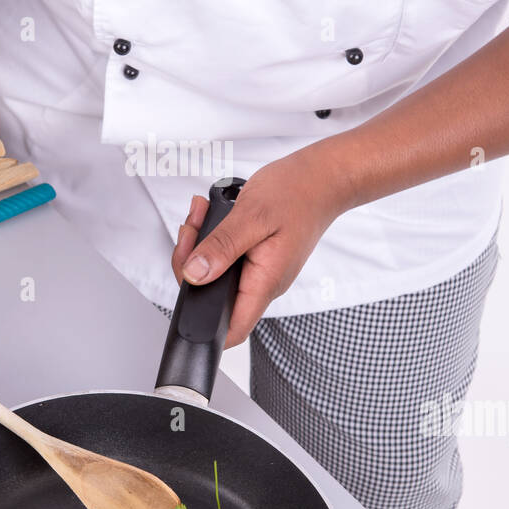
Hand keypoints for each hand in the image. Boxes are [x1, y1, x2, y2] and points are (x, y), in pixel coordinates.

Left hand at [170, 143, 351, 345]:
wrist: (323, 178)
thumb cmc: (299, 193)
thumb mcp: (253, 216)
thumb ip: (222, 247)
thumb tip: (194, 274)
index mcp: (266, 282)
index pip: (232, 330)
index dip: (204, 326)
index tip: (186, 292)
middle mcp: (264, 282)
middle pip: (215, 297)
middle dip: (191, 263)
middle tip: (191, 230)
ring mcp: (262, 270)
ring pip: (217, 272)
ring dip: (201, 245)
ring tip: (201, 214)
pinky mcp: (258, 256)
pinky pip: (227, 256)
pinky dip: (213, 237)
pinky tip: (212, 215)